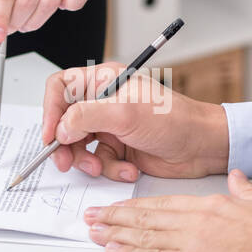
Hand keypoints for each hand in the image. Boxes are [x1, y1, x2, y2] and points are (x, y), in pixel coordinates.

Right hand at [43, 61, 229, 180]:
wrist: (201, 147)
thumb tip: (60, 128)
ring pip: (79, 147)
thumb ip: (87, 116)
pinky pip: (99, 162)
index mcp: (103, 81)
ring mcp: (110, 127)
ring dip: (88, 161)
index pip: (61, 88)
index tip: (50, 134)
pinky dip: (110, 169)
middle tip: (66, 161)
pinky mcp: (118, 149)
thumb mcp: (126, 113)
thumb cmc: (175, 119)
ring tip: (102, 167)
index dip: (50, 111)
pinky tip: (128, 169)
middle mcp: (103, 103)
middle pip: (64, 122)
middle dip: (65, 145)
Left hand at [83, 169, 251, 251]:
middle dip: (115, 217)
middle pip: (146, 217)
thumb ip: (244, 189)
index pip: (163, 203)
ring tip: (93, 232)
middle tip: (93, 216)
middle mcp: (193, 220)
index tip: (119, 207)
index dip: (136, 205)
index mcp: (208, 204)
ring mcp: (190, 242)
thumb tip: (237, 177)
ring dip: (115, 234)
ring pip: (143, 235)